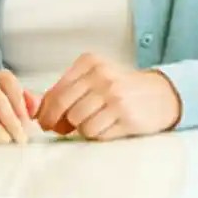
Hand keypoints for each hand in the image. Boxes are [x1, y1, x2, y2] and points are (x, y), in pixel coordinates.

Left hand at [34, 53, 181, 140]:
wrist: (160, 94)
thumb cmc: (120, 88)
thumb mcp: (93, 78)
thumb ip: (66, 90)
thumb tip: (38, 111)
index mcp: (89, 63)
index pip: (57, 91)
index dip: (46, 111)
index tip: (44, 121)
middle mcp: (101, 76)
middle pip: (64, 108)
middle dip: (58, 123)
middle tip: (59, 129)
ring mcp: (114, 96)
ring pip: (80, 123)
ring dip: (82, 129)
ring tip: (93, 122)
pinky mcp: (126, 115)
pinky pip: (98, 134)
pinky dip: (98, 135)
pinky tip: (107, 126)